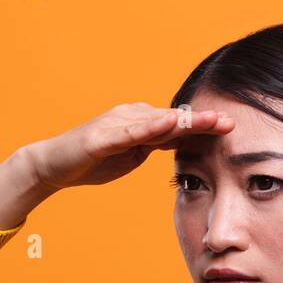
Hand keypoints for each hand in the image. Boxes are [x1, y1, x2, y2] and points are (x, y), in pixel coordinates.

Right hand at [22, 103, 233, 191]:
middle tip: (230, 121)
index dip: (203, 125)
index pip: (177, 124)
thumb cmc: (91, 161)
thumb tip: (181, 144)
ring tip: (210, 120)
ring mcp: (116, 124)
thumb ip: (153, 146)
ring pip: (156, 122)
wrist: (52, 166)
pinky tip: (169, 124)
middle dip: (202, 120)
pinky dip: (151, 127)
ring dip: (184, 121)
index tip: (230, 126)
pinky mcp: (101, 137)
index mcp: (139, 121)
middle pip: (172, 119)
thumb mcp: (131, 155)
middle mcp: (130, 116)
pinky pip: (130, 132)